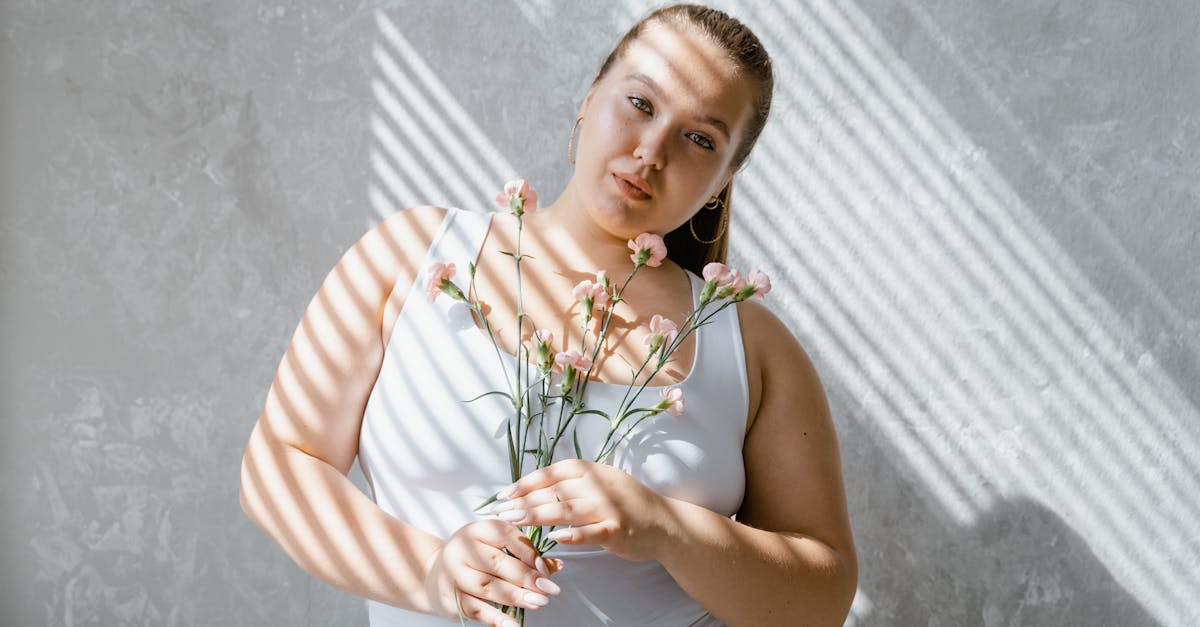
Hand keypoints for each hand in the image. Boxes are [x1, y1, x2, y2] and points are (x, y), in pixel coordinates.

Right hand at [423, 520, 562, 625]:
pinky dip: (496, 619)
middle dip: (526, 578)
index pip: (506, 536)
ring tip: (538, 603)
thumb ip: (526, 555)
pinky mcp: (449, 598)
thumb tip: (556, 566)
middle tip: (548, 590)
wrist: (435, 573)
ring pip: (487, 587)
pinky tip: (513, 624)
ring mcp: (452, 574)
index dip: (529, 553)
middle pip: (497, 563)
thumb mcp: (497, 547)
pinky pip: (475, 609)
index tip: (547, 570)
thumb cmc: (475, 558)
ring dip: (515, 597)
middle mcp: (461, 549)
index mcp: (477, 530)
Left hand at [490, 459, 676, 561]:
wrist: (666, 522)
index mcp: (592, 471)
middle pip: (553, 492)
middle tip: (498, 512)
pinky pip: (591, 532)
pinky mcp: (617, 529)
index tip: (504, 494)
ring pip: (566, 509)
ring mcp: (609, 507)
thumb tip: (533, 488)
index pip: (552, 473)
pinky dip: (573, 535)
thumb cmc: (627, 504)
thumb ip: (573, 483)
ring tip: (514, 521)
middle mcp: (599, 485)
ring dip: (536, 515)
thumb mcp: (602, 483)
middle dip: (522, 501)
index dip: (526, 482)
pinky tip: (554, 538)